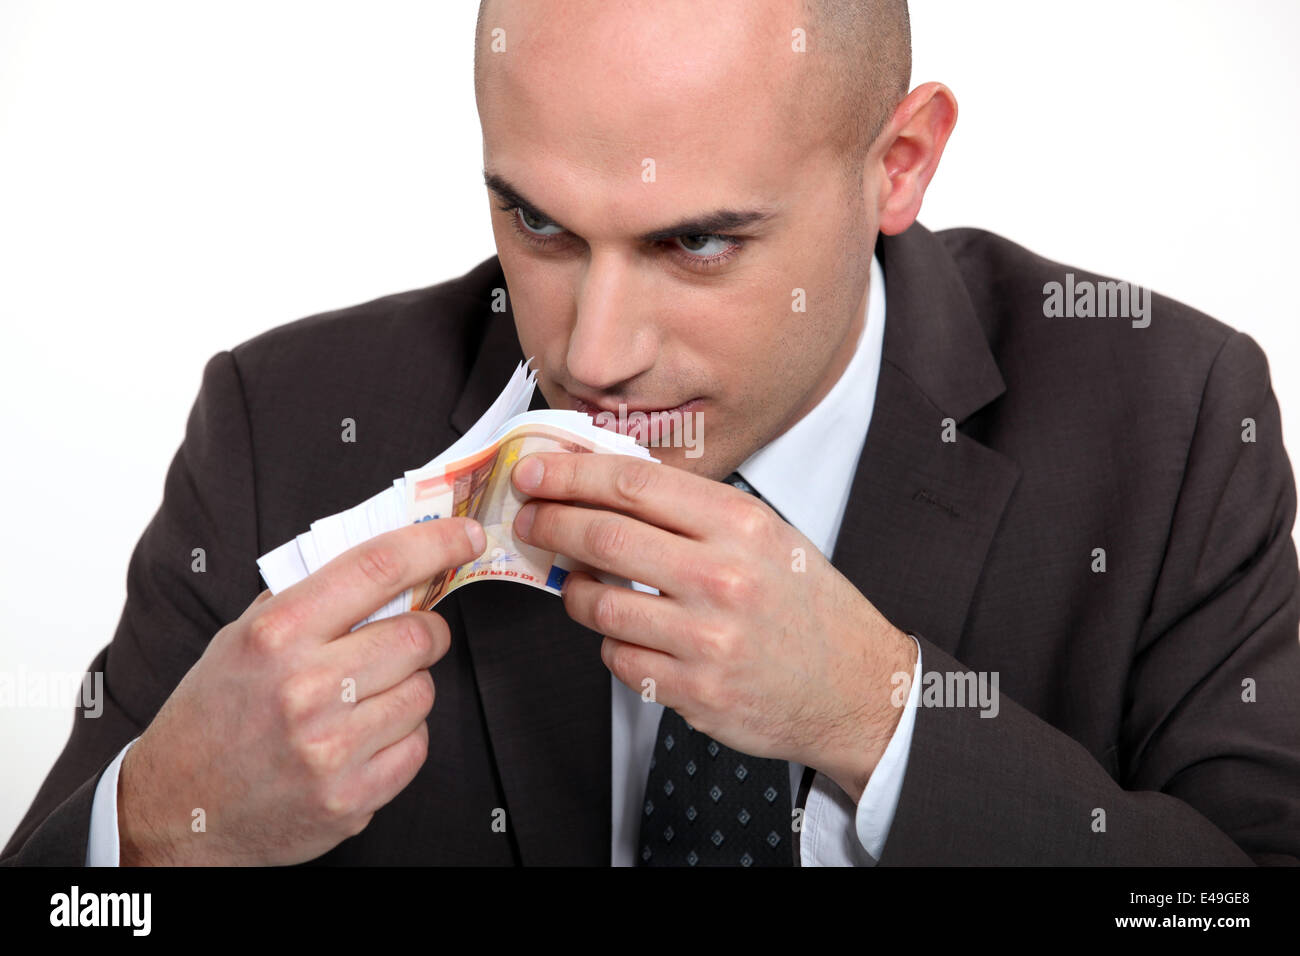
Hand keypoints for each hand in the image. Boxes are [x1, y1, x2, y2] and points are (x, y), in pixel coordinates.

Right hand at [117, 517, 486, 864]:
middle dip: (424, 632)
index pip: (378, 567)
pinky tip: (358, 740)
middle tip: (402, 640)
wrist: (175, 812)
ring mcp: (331, 748)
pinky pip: (418, 745)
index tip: (467, 536)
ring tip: (360, 700)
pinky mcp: (351, 798)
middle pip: (420, 635)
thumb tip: (392, 562)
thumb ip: (311, 599)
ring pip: (424, 691)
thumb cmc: (214, 715)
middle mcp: (306, 687)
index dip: (436, 543)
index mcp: (276, 633)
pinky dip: (400, 737)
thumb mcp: (241, 639)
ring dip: (407, 688)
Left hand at [511, 452, 916, 801]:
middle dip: (551, 523)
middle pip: (603, 536)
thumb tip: (607, 486)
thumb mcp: (768, 536)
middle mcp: (722, 578)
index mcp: (741, 526)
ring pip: (598, 604)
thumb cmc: (808, 608)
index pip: (633, 485)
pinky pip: (617, 658)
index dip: (571, 474)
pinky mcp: (692, 691)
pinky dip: (611, 643)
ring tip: (581, 584)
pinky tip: (632, 634)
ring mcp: (705, 639)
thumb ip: (695, 512)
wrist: (858, 688)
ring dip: (575, 591)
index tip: (536, 471)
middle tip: (530, 519)